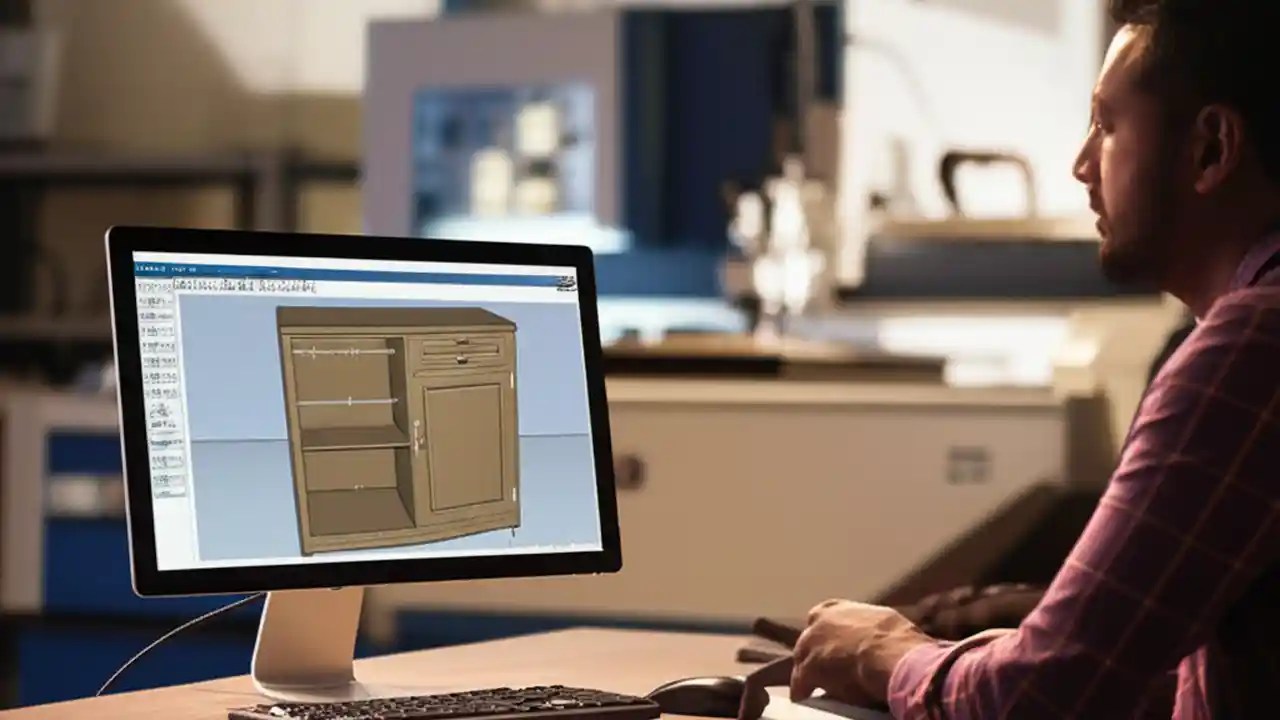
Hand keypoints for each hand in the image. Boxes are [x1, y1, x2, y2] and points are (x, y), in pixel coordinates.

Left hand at [790, 599, 932, 705]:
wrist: (890, 655)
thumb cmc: (895, 638)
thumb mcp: (880, 620)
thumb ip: (866, 625)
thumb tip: (873, 633)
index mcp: (836, 608)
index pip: (822, 617)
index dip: (827, 633)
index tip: (831, 644)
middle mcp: (818, 621)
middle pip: (808, 639)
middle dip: (815, 652)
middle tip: (825, 667)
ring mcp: (809, 644)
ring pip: (802, 660)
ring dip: (808, 672)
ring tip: (814, 685)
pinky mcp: (808, 669)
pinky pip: (800, 683)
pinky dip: (803, 691)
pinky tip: (806, 698)